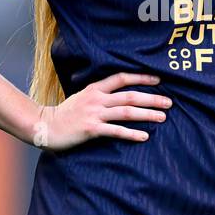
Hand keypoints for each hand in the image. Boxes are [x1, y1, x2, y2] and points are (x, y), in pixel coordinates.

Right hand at [32, 72, 171, 150]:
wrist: (45, 126)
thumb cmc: (65, 114)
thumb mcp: (82, 97)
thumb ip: (99, 95)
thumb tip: (117, 95)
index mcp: (95, 89)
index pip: (122, 78)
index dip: (141, 78)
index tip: (158, 79)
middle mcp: (97, 99)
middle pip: (130, 96)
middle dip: (152, 98)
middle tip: (169, 102)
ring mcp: (94, 114)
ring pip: (126, 112)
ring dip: (146, 114)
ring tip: (162, 117)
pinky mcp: (91, 129)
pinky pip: (116, 131)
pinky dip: (131, 133)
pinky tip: (144, 136)